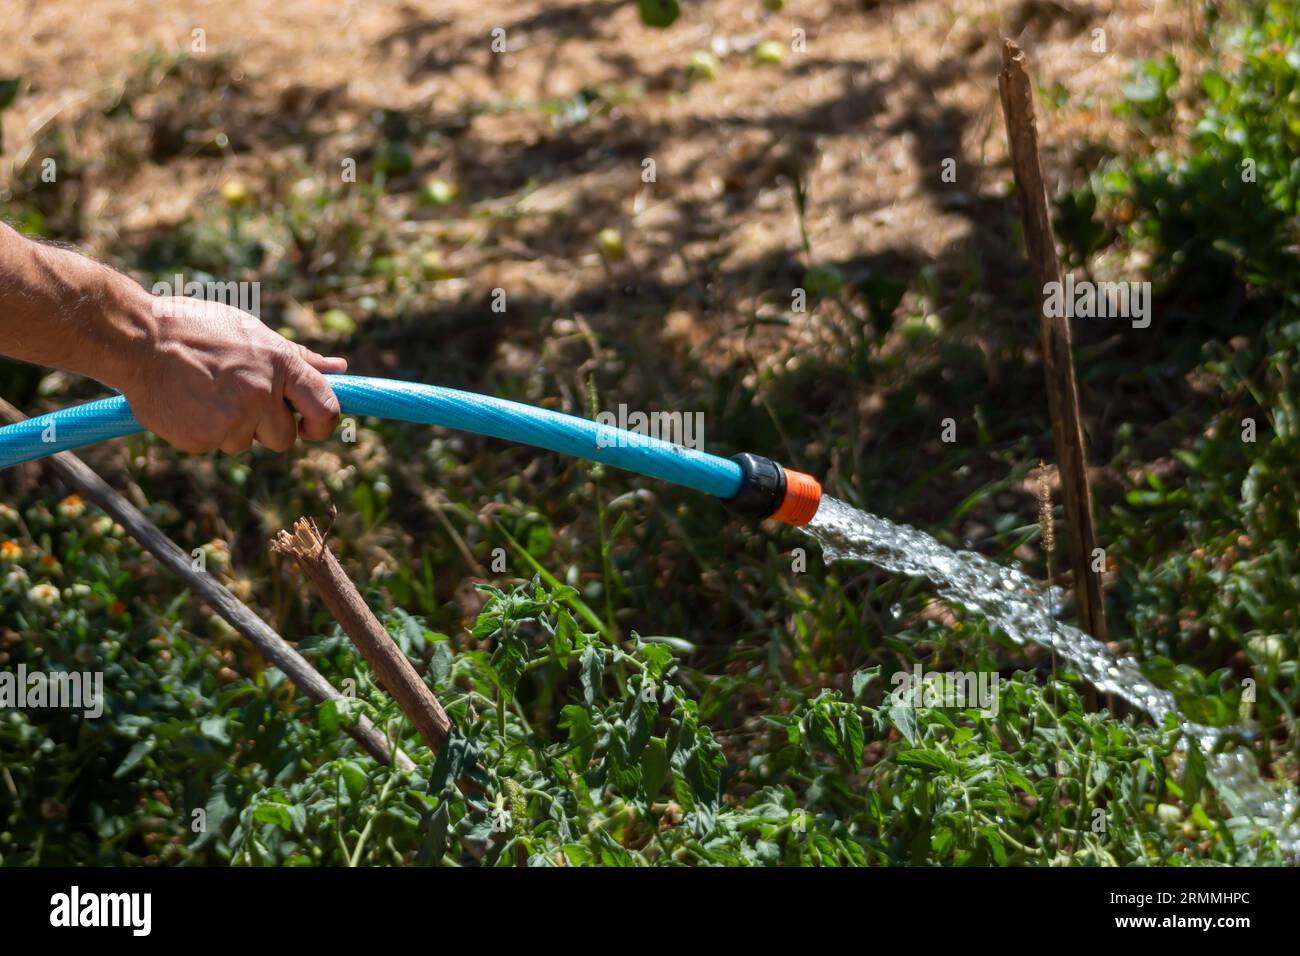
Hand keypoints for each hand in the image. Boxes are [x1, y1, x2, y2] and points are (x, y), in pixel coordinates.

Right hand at [110, 290, 346, 454]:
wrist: (138, 339)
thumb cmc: (198, 329)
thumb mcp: (254, 333)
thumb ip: (298, 358)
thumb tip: (340, 368)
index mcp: (281, 364)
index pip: (326, 408)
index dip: (322, 424)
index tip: (310, 426)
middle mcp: (262, 394)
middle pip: (284, 438)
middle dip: (266, 427)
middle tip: (236, 399)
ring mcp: (233, 419)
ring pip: (246, 443)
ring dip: (230, 428)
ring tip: (204, 393)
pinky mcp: (203, 439)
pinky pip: (214, 446)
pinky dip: (202, 432)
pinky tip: (187, 404)